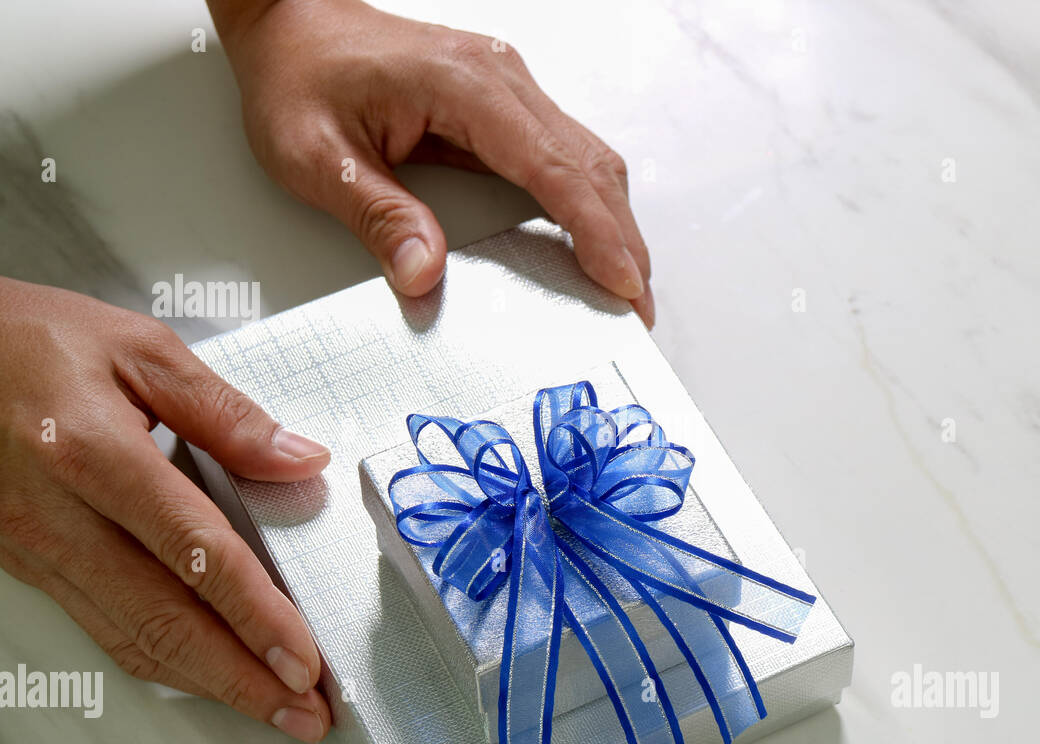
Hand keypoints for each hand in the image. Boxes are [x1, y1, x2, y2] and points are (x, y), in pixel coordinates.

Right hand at [0, 278, 331, 741]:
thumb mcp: (139, 350)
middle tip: (303, 714)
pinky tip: (203, 672)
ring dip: (206, 682)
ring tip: (269, 706)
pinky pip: (100, 624)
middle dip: (241, 680)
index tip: (303, 659)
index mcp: (92, 451)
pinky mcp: (23, 561)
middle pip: (162, 619)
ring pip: (128, 637)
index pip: (195, 553)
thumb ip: (227, 414)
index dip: (255, 615)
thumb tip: (301, 461)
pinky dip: (158, 659)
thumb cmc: (28, 341)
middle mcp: (56, 514)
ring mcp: (32, 546)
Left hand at [210, 0, 654, 324]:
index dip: (596, 231)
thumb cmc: (299, 75)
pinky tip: (592, 242)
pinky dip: (589, 203)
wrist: (289, 19)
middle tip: (636, 306)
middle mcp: (500, 79)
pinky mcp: (504, 104)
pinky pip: (565, 154)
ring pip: (589, 159)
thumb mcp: (316, 156)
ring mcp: (508, 88)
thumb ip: (378, 216)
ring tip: (624, 284)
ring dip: (614, 223)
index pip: (553, 168)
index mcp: (464, 86)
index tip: (622, 282)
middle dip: (623, 240)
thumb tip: (425, 274)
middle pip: (591, 165)